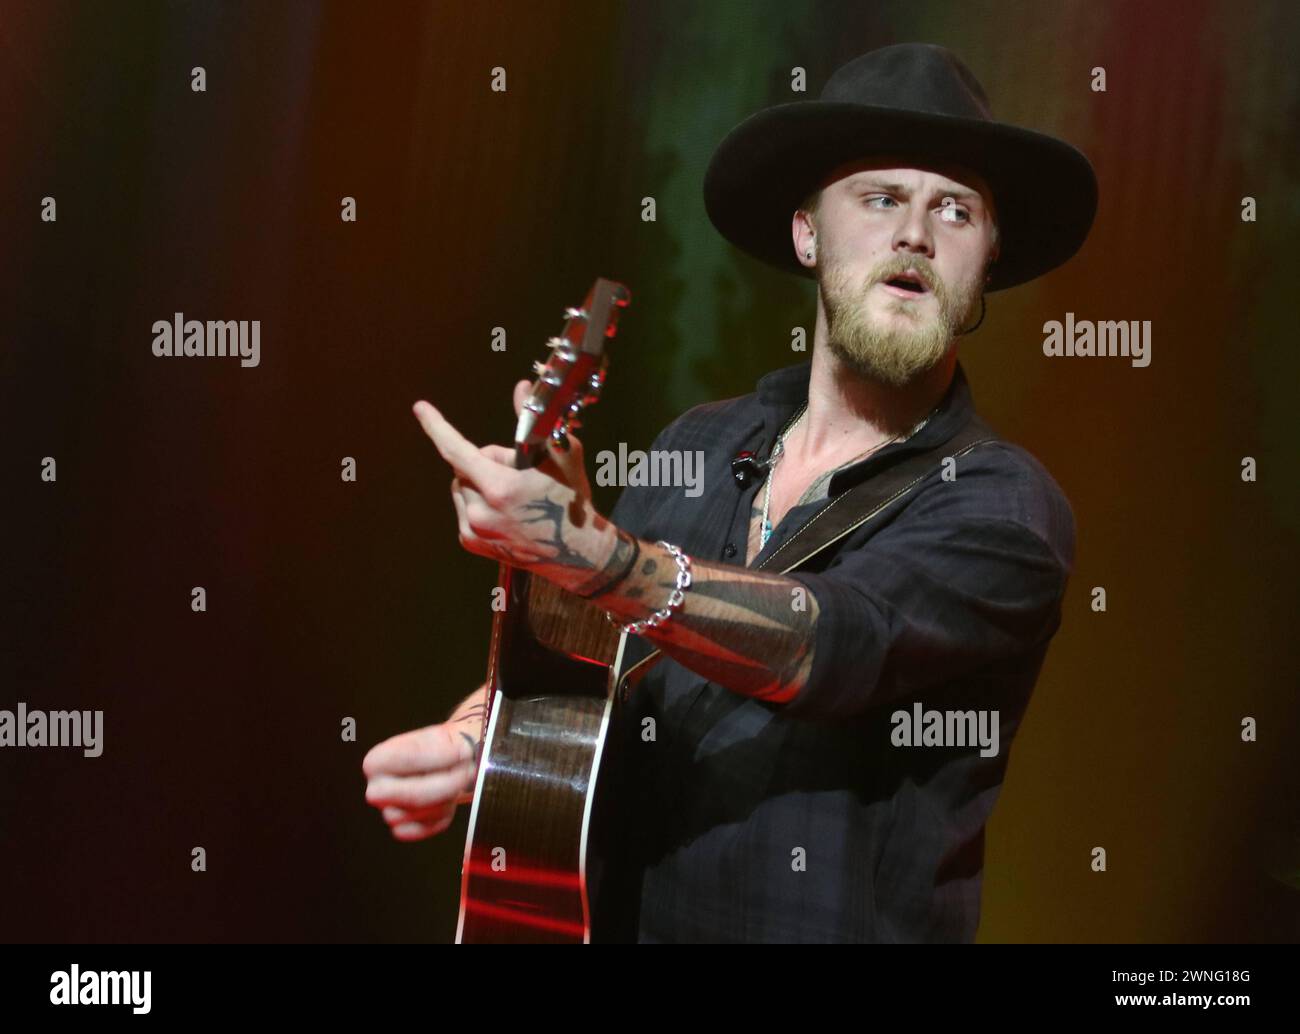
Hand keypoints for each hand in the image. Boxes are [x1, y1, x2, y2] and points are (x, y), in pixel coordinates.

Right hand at [362, 721, 478, 840]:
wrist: (446, 765)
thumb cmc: (440, 750)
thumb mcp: (443, 736)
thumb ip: (447, 745)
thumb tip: (460, 752)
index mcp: (378, 761)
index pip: (403, 760)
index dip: (438, 756)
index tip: (461, 752)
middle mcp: (377, 788)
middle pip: (414, 795)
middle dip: (447, 785)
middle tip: (467, 771)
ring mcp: (388, 812)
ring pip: (422, 813)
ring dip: (446, 798)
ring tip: (454, 782)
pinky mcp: (403, 829)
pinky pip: (425, 828)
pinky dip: (441, 816)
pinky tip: (445, 801)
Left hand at [412, 379, 616, 588]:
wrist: (579, 553)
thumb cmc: (571, 501)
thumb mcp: (560, 455)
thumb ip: (533, 420)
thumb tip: (522, 386)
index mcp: (500, 489)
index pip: (458, 450)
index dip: (437, 426)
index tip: (420, 408)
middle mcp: (480, 512)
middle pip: (465, 467)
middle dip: (485, 463)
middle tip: (519, 473)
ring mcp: (473, 530)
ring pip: (462, 486)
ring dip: (480, 482)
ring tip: (515, 497)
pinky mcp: (471, 542)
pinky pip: (464, 506)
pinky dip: (478, 501)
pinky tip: (506, 512)